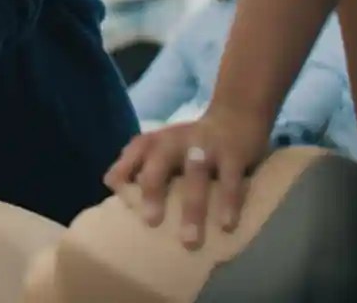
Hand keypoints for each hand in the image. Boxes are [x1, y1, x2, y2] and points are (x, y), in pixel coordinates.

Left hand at [103, 106, 271, 249]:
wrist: (235, 116)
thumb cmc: (189, 145)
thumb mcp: (161, 149)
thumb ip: (141, 168)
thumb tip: (121, 200)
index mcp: (152, 142)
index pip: (129, 157)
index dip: (122, 177)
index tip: (124, 206)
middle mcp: (174, 141)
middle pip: (158, 165)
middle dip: (153, 193)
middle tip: (151, 223)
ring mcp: (205, 146)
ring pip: (196, 175)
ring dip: (192, 209)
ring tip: (189, 240)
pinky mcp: (233, 153)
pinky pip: (230, 180)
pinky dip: (228, 203)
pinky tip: (226, 226)